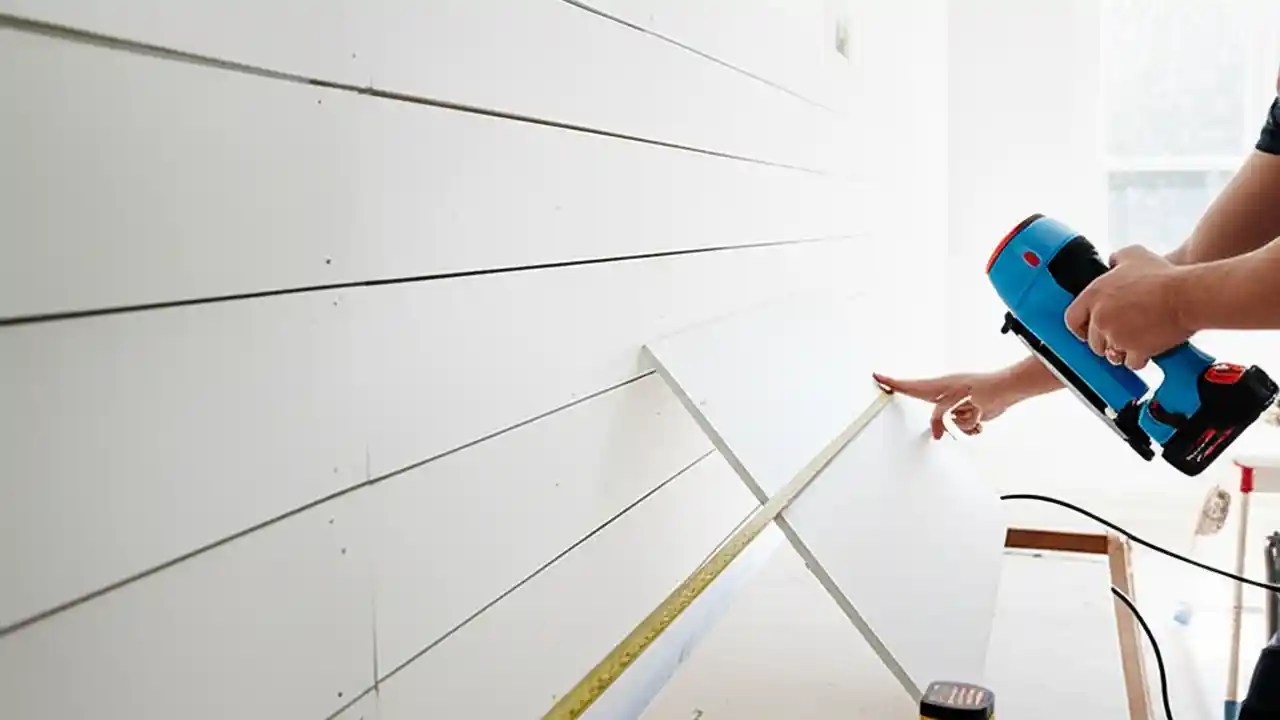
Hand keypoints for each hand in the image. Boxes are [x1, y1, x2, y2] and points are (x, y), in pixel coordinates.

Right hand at [872, 371, 1017, 439]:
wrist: (1009, 390)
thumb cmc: (986, 390)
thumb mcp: (956, 405)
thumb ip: (940, 419)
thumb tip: (936, 433)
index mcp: (939, 385)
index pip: (909, 386)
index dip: (892, 383)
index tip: (878, 377)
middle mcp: (945, 392)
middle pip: (934, 412)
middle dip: (944, 420)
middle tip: (960, 413)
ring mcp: (956, 401)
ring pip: (948, 423)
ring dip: (963, 424)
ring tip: (976, 413)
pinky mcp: (966, 409)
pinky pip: (961, 425)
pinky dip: (971, 425)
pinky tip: (981, 418)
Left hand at [1063, 245, 1192, 368]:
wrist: (1187, 295)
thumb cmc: (1163, 276)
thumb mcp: (1134, 254)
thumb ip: (1117, 259)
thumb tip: (1113, 263)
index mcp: (1094, 296)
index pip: (1072, 319)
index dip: (1080, 327)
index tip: (1088, 330)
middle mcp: (1101, 318)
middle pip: (1093, 341)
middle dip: (1105, 341)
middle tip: (1120, 335)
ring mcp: (1116, 336)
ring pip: (1111, 354)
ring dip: (1121, 351)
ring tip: (1135, 341)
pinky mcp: (1135, 350)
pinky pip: (1131, 362)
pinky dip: (1139, 359)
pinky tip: (1148, 349)